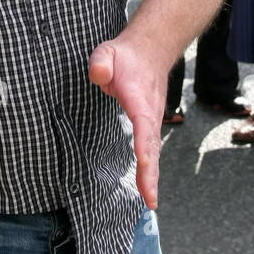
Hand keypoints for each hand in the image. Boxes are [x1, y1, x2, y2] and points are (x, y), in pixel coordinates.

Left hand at [88, 38, 165, 207]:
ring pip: (154, 153)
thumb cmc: (126, 56)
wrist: (150, 52)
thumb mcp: (107, 51)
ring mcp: (152, 121)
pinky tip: (148, 190)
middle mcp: (150, 114)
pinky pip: (151, 151)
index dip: (144, 145)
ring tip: (150, 202)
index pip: (143, 125)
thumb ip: (101, 62)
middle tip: (151, 199)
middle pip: (153, 147)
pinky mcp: (149, 127)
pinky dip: (151, 171)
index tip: (145, 164)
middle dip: (151, 173)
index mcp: (139, 99)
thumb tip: (98, 75)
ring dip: (152, 177)